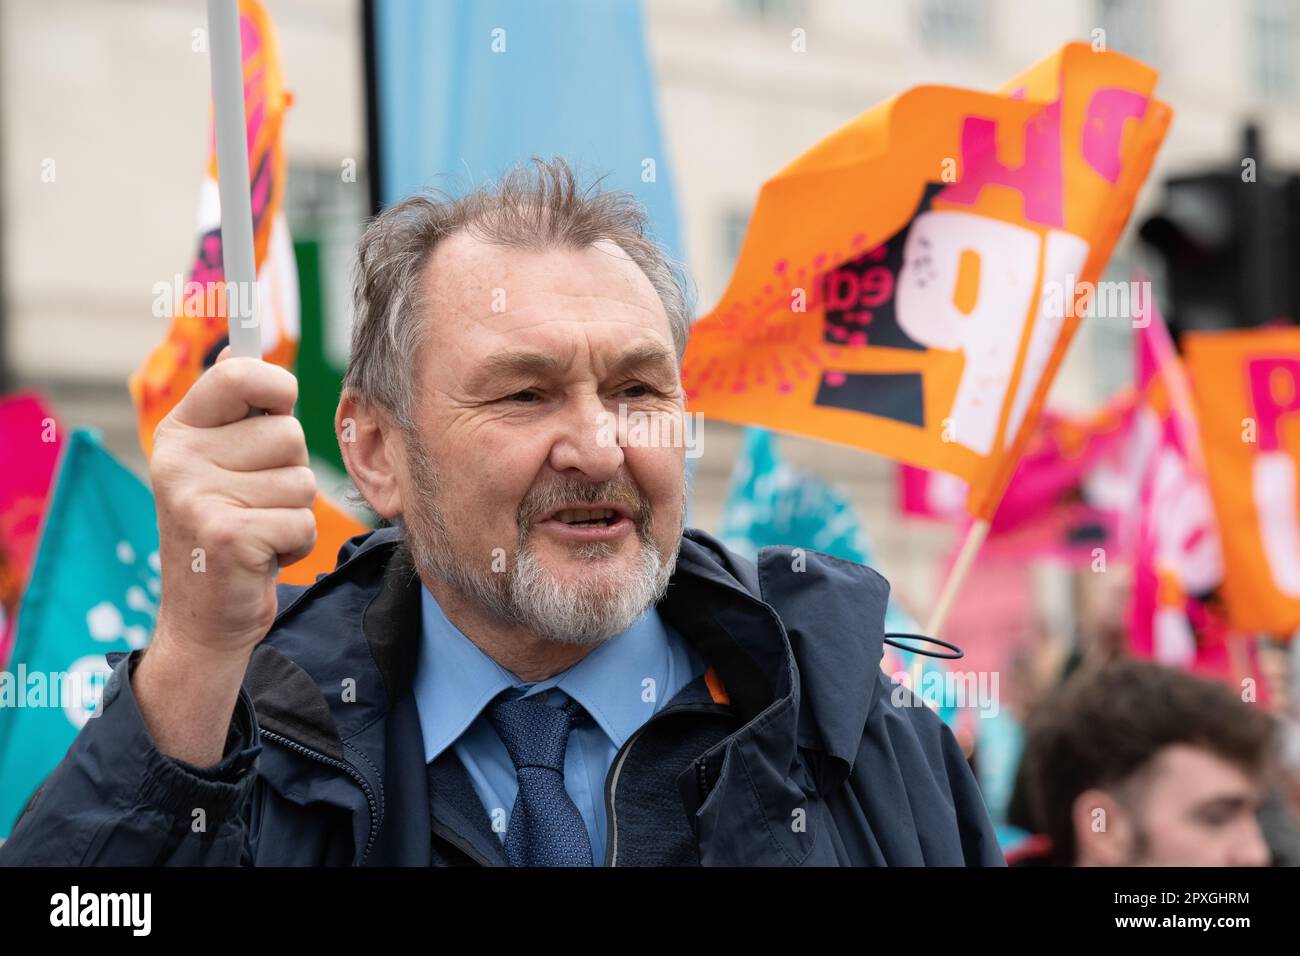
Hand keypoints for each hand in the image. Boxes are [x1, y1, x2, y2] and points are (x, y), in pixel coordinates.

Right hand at [149, 347, 316, 661]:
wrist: (204, 616)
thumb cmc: (228, 527)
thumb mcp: (220, 462)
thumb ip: (236, 411)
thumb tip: (243, 347)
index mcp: (179, 432)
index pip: (240, 375)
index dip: (278, 387)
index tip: (279, 407)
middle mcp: (179, 460)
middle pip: (289, 434)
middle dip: (291, 471)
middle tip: (257, 501)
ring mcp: (198, 499)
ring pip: (302, 481)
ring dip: (294, 510)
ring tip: (258, 529)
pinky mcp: (227, 537)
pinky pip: (303, 521)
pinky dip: (296, 543)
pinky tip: (263, 555)